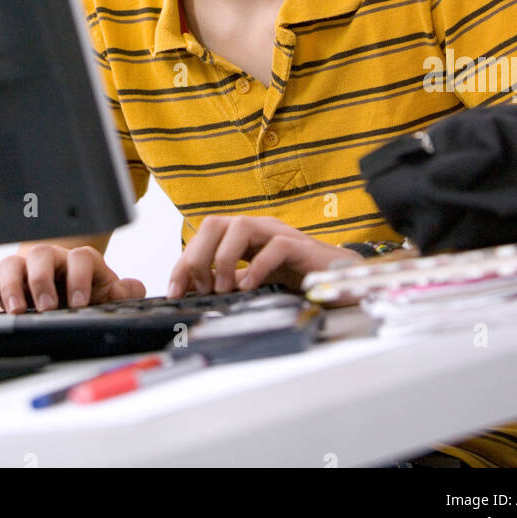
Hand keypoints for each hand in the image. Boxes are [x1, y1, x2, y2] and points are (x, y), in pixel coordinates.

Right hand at [0, 245, 146, 313]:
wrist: (65, 294)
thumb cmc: (86, 293)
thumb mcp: (108, 293)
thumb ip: (124, 292)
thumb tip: (130, 288)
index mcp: (78, 261)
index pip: (80, 257)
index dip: (79, 278)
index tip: (79, 303)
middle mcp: (49, 260)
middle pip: (41, 253)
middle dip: (42, 280)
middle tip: (48, 307)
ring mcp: (23, 271)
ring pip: (11, 263)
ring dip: (12, 286)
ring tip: (18, 311)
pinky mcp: (2, 287)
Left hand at [166, 215, 365, 296]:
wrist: (341, 282)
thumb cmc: (299, 279)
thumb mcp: (256, 283)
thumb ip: (230, 284)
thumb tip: (196, 295)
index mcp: (244, 237)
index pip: (204, 237)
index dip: (184, 262)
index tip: (175, 290)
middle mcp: (259, 230)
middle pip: (215, 223)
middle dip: (199, 255)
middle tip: (201, 287)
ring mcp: (280, 235)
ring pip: (240, 225)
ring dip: (223, 258)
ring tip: (223, 288)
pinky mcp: (302, 248)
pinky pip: (276, 246)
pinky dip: (258, 266)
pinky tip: (250, 286)